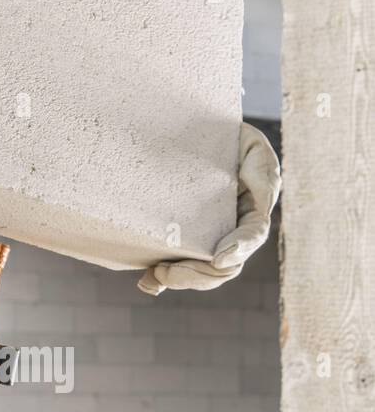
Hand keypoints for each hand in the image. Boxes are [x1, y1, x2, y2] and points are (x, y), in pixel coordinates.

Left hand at [138, 123, 279, 294]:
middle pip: (224, 266)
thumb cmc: (225, 135)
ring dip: (179, 278)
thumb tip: (263, 201)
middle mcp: (231, 229)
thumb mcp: (250, 145)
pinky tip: (147, 282)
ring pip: (200, 271)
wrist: (191, 129)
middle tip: (167, 272)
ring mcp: (206, 235)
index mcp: (251, 211)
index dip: (237, 250)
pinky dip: (162, 277)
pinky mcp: (180, 235)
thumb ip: (264, 171)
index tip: (217, 258)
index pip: (251, 237)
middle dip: (198, 275)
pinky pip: (176, 261)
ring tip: (153, 277)